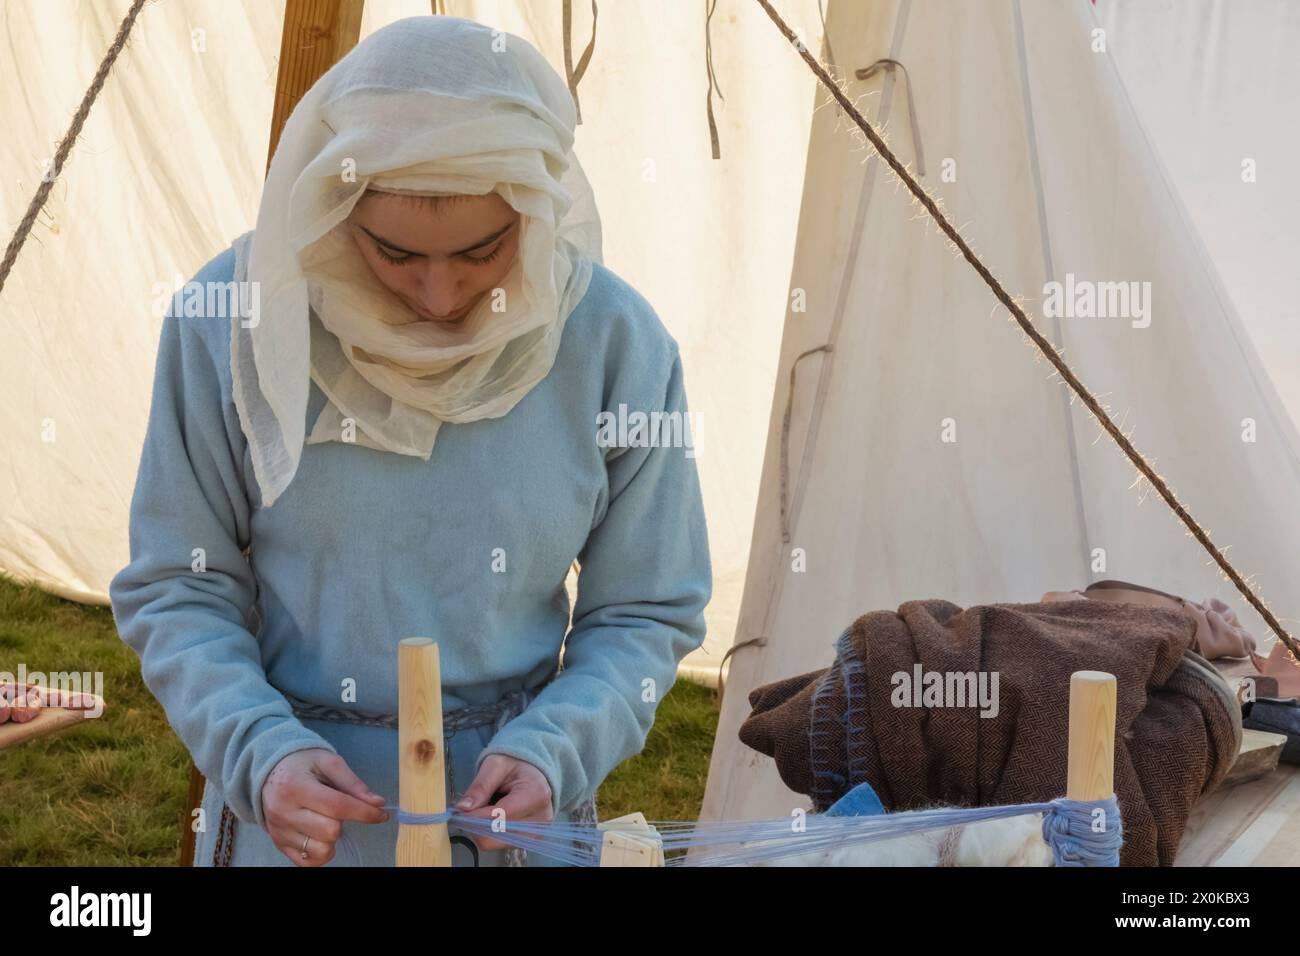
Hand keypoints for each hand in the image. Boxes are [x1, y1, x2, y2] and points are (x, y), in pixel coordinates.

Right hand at [260, 748, 389, 866]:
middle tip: (340, 809)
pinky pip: (308, 863)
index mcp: (295, 786)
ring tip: (328, 820)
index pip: (337, 806)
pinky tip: (321, 835)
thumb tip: (377, 803)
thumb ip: (353, 783)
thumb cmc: (304, 764)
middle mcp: (283, 812)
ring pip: (321, 850)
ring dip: (333, 839)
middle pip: (330, 831)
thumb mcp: (329, 762)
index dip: (365, 812)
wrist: (270, 772)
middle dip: (345, 822)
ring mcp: (279, 831)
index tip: (381, 813)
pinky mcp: (279, 845)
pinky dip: (322, 853)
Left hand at [454, 754, 552, 851]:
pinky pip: (498, 843)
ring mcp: (535, 832)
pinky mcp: (528, 840)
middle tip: (473, 808)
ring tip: (487, 809)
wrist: (532, 772)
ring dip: (483, 828)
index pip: (501, 815)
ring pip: (495, 843)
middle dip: (478, 823)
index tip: (460, 811)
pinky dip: (490, 832)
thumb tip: (462, 808)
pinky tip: (493, 817)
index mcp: (536, 794)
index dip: (476, 816)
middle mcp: (540, 818)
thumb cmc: (515, 766)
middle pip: (497, 834)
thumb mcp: (495, 765)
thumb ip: (479, 787)